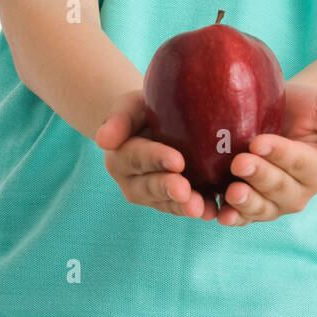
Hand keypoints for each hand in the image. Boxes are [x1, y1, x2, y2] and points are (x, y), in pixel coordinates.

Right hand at [95, 89, 221, 222]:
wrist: (156, 124)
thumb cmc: (144, 110)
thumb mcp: (130, 106)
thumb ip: (118, 119)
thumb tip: (102, 140)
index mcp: (121, 157)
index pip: (138, 157)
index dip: (157, 160)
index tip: (178, 161)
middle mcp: (133, 181)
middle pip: (150, 187)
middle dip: (168, 190)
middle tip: (185, 191)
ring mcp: (153, 194)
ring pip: (167, 203)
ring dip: (183, 206)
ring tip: (201, 208)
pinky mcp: (173, 200)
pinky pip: (183, 207)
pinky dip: (199, 209)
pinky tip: (214, 210)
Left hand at [217, 80, 316, 226]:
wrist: (281, 118)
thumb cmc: (304, 109)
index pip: (298, 162)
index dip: (279, 154)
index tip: (258, 142)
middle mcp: (298, 192)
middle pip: (279, 189)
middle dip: (259, 178)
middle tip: (239, 163)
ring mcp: (274, 203)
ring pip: (262, 208)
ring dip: (246, 203)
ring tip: (230, 192)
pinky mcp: (251, 207)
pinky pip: (242, 217)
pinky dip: (231, 217)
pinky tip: (217, 213)